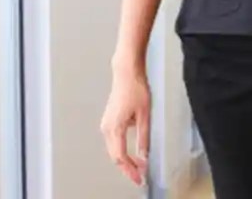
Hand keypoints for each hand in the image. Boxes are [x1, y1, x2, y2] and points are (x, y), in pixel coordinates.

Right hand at [100, 69, 150, 185]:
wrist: (127, 73)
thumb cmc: (136, 89)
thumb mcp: (145, 115)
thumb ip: (144, 137)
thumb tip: (144, 155)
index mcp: (115, 128)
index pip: (121, 157)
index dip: (130, 170)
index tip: (139, 178)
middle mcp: (106, 128)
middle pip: (115, 156)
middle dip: (127, 168)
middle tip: (139, 177)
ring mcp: (106, 124)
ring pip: (114, 149)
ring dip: (125, 160)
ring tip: (138, 167)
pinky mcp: (109, 120)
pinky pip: (114, 141)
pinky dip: (122, 150)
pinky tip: (134, 152)